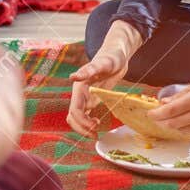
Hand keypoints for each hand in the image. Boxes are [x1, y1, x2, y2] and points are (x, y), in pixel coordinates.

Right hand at [67, 19, 141, 136]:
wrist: (116, 54)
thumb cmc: (111, 57)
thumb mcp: (103, 63)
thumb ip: (89, 70)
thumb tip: (72, 77)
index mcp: (79, 88)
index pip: (75, 110)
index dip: (82, 122)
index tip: (94, 128)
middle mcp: (79, 94)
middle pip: (73, 117)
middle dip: (82, 128)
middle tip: (95, 135)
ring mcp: (84, 97)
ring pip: (77, 117)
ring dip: (83, 127)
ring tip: (96, 132)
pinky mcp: (91, 98)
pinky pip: (85, 114)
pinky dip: (88, 122)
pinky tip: (98, 123)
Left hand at [157, 51, 189, 138]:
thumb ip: (181, 94)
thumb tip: (163, 102)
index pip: (171, 110)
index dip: (157, 113)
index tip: (150, 113)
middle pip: (174, 123)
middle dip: (163, 120)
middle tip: (157, 117)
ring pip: (183, 131)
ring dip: (174, 126)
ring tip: (171, 119)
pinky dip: (188, 129)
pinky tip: (188, 122)